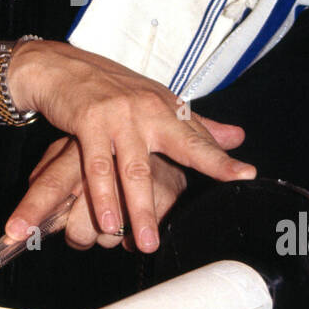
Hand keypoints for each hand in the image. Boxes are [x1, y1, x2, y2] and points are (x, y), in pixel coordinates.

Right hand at [3, 40, 253, 251]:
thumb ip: (197, 124)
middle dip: (182, 194)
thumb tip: (239, 137)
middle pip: (167, 160)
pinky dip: (102, 195)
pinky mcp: (89, 120)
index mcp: (167, 109)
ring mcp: (119, 116)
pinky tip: (107, 220)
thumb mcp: (157, 101)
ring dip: (138, 209)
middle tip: (186, 231)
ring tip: (144, 242)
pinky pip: (97, 165)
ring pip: (133, 170)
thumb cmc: (112, 87)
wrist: (61, 65)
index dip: (221, 159)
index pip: (199, 139)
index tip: (247, 175)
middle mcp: (147, 111)